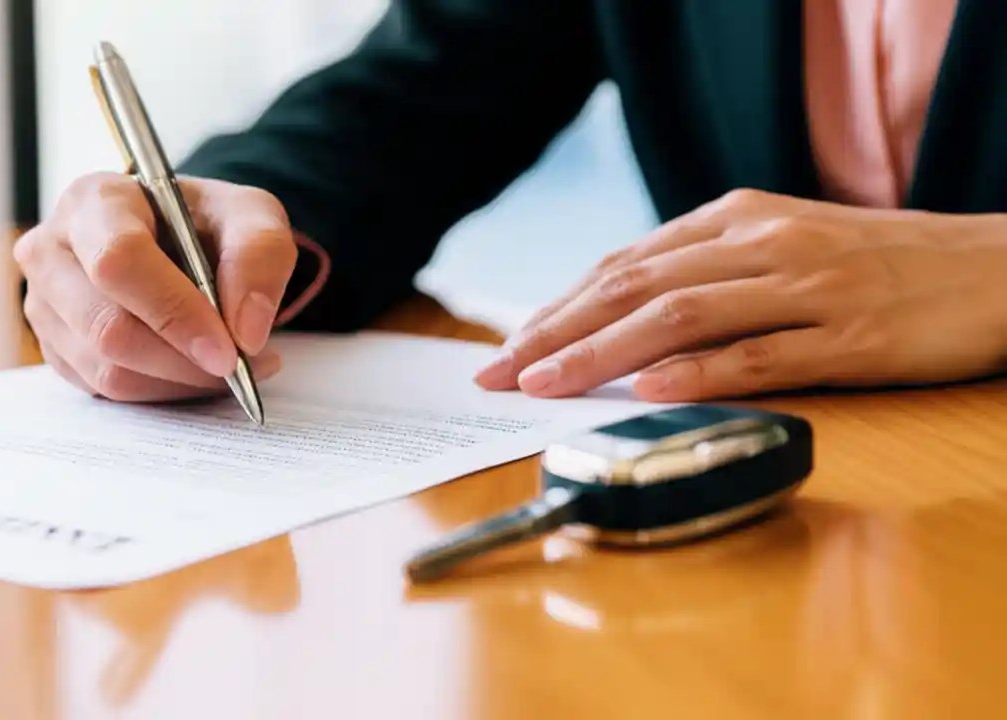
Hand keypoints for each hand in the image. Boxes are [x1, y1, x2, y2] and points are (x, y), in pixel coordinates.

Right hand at [15, 173, 295, 400]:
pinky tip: (197, 369)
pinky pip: (110, 391)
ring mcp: (45, 305)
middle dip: (183, 360)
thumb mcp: (252, 215)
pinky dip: (165, 390)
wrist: (179, 240)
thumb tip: (245, 332)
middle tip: (241, 366)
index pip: (118, 262)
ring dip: (181, 381)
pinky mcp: (57, 349)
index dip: (174, 313)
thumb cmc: (207, 222)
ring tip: (231, 363)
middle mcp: (52, 251)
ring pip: (109, 370)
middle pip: (107, 327)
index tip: (228, 351)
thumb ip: (260, 256)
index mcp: (95, 201)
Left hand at [475, 189, 1006, 400]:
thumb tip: (622, 320)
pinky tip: (646, 390)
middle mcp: (760, 245)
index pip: (623, 265)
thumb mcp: (782, 248)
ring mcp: (804, 289)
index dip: (557, 307)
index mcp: (737, 220)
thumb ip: (708, 273)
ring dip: (601, 352)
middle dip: (555, 331)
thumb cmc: (879, 265)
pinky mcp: (848, 336)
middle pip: (634, 286)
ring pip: (681, 315)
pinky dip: (697, 373)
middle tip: (498, 371)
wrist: (997, 268)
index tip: (508, 346)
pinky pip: (759, 355)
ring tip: (544, 384)